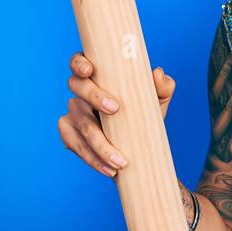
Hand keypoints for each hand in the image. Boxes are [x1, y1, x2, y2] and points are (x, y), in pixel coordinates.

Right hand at [56, 51, 176, 176]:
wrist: (142, 147)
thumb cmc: (145, 114)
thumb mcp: (158, 101)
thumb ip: (162, 86)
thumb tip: (158, 73)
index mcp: (97, 75)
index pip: (80, 61)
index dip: (79, 63)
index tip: (89, 70)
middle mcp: (80, 91)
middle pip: (77, 87)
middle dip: (94, 97)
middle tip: (115, 109)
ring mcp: (73, 113)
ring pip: (80, 124)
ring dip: (99, 143)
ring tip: (121, 161)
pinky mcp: (69, 135)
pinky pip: (76, 146)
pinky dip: (93, 159)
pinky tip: (109, 169)